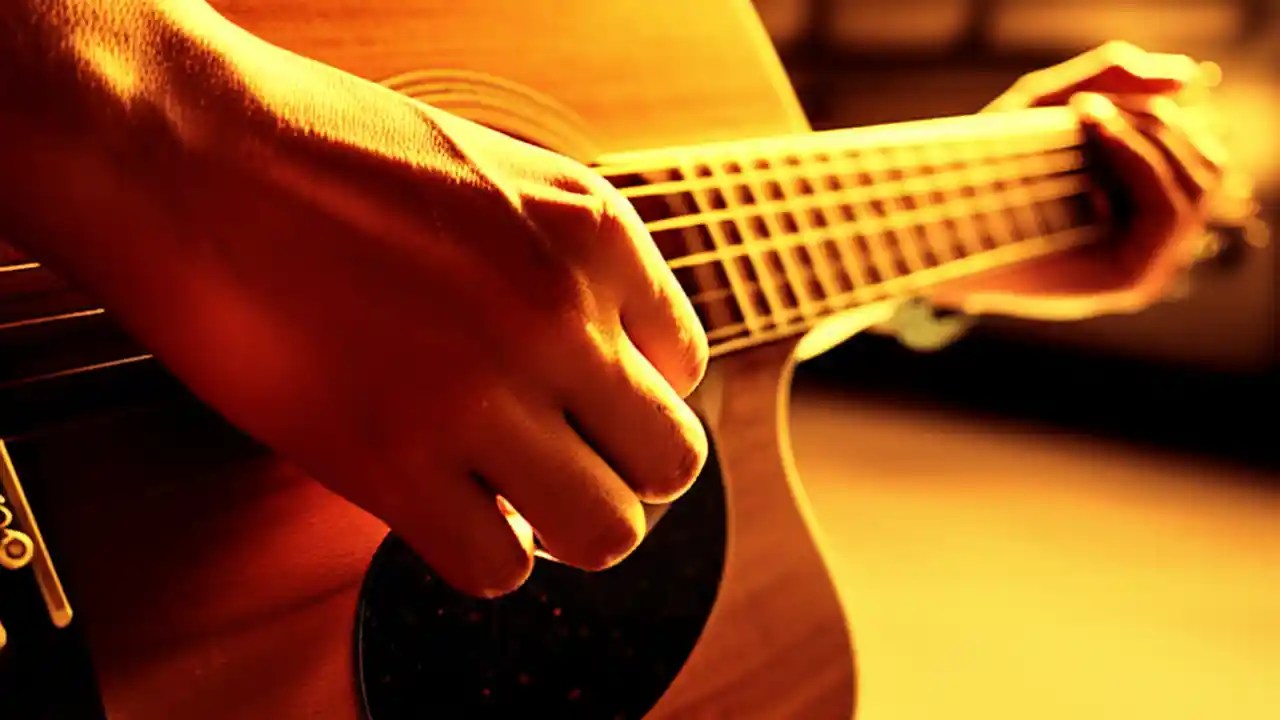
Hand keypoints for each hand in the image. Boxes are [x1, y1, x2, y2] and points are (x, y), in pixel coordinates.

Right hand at [8, 5, 708, 597]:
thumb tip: (616, 357)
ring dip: (571, 529)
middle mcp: (559, 317)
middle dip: (626, 474)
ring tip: (521, 500)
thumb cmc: (326, 154)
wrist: (191, 155)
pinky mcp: (395, 462)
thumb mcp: (499, 172)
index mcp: (594, 236)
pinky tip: (449, 510)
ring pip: (606, 532)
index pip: (684, 365)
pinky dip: (484, 555)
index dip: (632, 393)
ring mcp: (483, 395)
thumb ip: (574, 264)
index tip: (585, 401)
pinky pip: (497, 568)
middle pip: (669, 463)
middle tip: (574, 464)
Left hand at [933, 41, 1228, 319]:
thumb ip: (1111, 80)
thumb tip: (1185, 74)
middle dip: (1153, 119)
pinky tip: (1094, 132)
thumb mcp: (1048, 109)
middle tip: (1086, 105)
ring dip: (1147, 132)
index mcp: (1139, 213)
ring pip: (1198, 181)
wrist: (933, 227)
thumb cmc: (981, 174)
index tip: (1085, 99)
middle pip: (1207, 164)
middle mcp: (1153, 246)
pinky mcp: (1134, 280)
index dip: (1153, 112)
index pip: (1195, 153)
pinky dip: (1140, 156)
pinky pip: (1169, 207)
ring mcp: (1150, 267)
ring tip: (1086, 114)